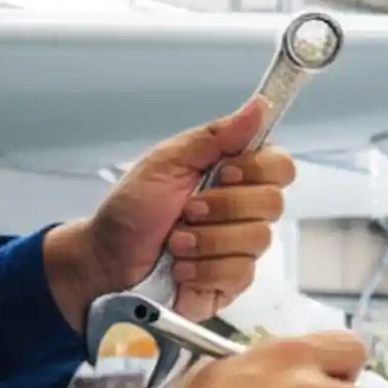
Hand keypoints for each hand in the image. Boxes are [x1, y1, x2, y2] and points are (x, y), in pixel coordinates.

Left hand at [45, 96, 295, 328]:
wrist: (106, 259)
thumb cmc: (131, 210)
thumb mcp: (167, 163)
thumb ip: (216, 136)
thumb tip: (260, 106)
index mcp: (234, 175)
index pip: (281, 166)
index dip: (258, 170)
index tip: (224, 173)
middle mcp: (245, 210)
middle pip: (273, 203)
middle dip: (222, 208)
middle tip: (187, 211)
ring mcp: (243, 247)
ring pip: (257, 240)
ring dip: (207, 241)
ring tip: (175, 243)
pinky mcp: (234, 281)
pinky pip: (241, 273)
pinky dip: (203, 269)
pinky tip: (182, 268)